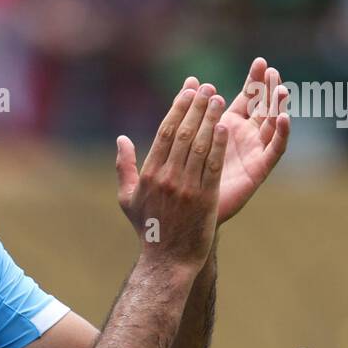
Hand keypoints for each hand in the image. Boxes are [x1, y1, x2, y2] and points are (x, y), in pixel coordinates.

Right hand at [116, 83, 226, 273]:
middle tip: (207, 88)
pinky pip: (212, 166)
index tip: (188, 91)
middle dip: (196, 108)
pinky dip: (218, 145)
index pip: (165, 134)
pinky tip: (226, 127)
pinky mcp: (205, 198)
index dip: (178, 109)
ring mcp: (187, 188)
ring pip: (200, 146)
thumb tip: (122, 139)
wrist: (168, 259)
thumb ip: (124, 167)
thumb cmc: (148, 229)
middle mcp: (167, 178)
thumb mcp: (127, 199)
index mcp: (149, 175)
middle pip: (183, 134)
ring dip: (210, 120)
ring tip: (219, 100)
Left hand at [194, 58, 290, 223]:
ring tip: (280, 88)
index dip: (254, 81)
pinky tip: (283, 118)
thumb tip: (191, 80)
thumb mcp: (185, 137)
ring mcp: (254, 151)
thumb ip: (190, 110)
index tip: (259, 61)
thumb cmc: (185, 175)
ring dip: (277, 106)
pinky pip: (274, 150)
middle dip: (268, 88)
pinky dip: (281, 134)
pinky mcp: (259, 169)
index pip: (246, 98)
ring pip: (272, 124)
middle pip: (263, 107)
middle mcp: (245, 136)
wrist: (188, 210)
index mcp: (228, 126)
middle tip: (272, 69)